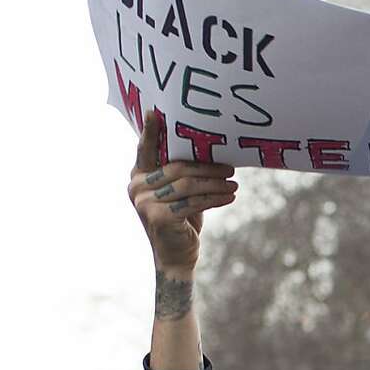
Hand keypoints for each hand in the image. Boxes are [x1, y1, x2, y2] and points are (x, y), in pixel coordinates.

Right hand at [129, 111, 237, 272]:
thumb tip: (204, 147)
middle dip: (207, 167)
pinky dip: (215, 198)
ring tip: (233, 183)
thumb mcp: (176, 193)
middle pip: (178, 168)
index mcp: (138, 176)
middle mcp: (136, 187)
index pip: (145, 149)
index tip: (155, 112)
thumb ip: (178, 172)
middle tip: (230, 167)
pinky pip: (193, 202)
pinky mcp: (159, 217)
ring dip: (215, 183)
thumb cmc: (180, 219)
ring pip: (188, 185)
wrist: (176, 257)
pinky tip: (230, 196)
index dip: (151, 131)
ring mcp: (145, 203)